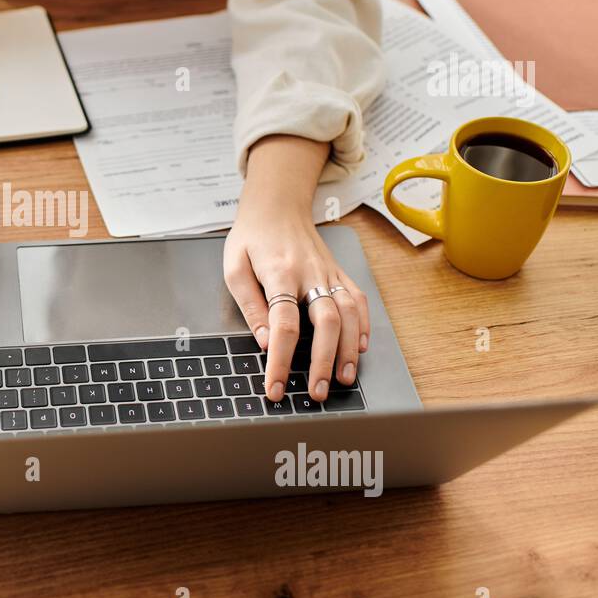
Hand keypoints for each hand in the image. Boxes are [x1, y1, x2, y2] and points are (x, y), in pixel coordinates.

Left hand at [222, 136, 369, 402]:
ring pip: (348, 314)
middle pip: (325, 322)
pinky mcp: (340, 273)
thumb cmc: (252, 238)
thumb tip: (263, 342)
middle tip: (318, 392)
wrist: (277, 205)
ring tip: (345, 379)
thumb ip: (250, 305)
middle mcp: (310, 273)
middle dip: (324, 362)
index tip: (274, 388)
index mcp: (279, 273)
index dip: (280, 360)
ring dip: (349, 350)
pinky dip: (363, 326)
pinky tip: (360, 348)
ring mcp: (329, 273)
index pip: (283, 325)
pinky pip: (358, 300)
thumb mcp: (234, 267)